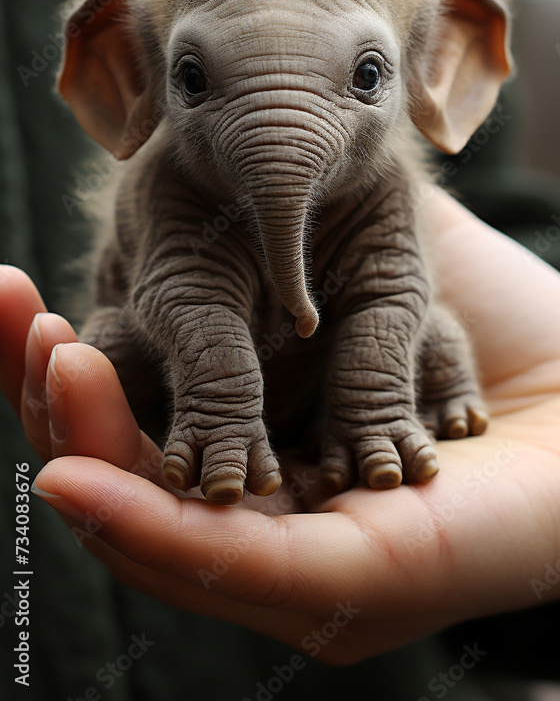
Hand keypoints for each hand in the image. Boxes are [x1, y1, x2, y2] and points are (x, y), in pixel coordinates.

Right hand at [2, 189, 559, 663]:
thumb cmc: (485, 333)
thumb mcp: (368, 265)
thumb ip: (280, 245)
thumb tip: (201, 186)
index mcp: (253, 435)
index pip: (130, 411)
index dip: (58, 360)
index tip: (11, 291)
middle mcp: (258, 506)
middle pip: (121, 474)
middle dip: (54, 398)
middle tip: (20, 324)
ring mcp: (294, 554)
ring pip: (150, 527)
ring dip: (85, 447)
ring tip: (49, 368)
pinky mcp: (342, 585)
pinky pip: (225, 566)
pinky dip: (144, 527)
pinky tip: (75, 479)